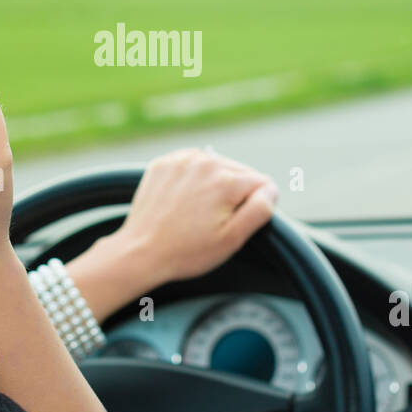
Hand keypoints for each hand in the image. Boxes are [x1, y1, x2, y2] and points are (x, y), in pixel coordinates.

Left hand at [108, 149, 278, 288]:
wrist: (140, 252)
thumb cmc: (187, 251)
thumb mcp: (232, 239)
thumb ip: (260, 210)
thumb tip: (270, 190)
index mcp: (226, 179)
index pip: (263, 184)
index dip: (254, 207)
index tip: (233, 223)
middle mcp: (206, 161)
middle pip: (240, 173)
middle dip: (234, 194)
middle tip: (212, 221)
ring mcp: (182, 159)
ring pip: (217, 167)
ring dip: (214, 185)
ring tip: (196, 213)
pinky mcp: (165, 163)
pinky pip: (192, 166)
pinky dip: (192, 180)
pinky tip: (183, 202)